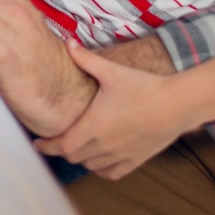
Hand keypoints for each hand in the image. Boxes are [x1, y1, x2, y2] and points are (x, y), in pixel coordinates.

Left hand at [33, 43, 202, 179]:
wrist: (177, 104)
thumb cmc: (143, 87)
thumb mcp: (112, 71)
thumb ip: (87, 59)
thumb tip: (68, 42)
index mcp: (93, 126)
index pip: (61, 146)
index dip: (46, 146)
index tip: (37, 143)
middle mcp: (104, 145)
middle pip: (73, 157)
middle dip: (62, 149)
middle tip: (55, 140)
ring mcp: (120, 155)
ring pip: (90, 166)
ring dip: (80, 158)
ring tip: (76, 146)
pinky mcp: (136, 160)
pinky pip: (111, 173)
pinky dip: (101, 168)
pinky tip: (99, 158)